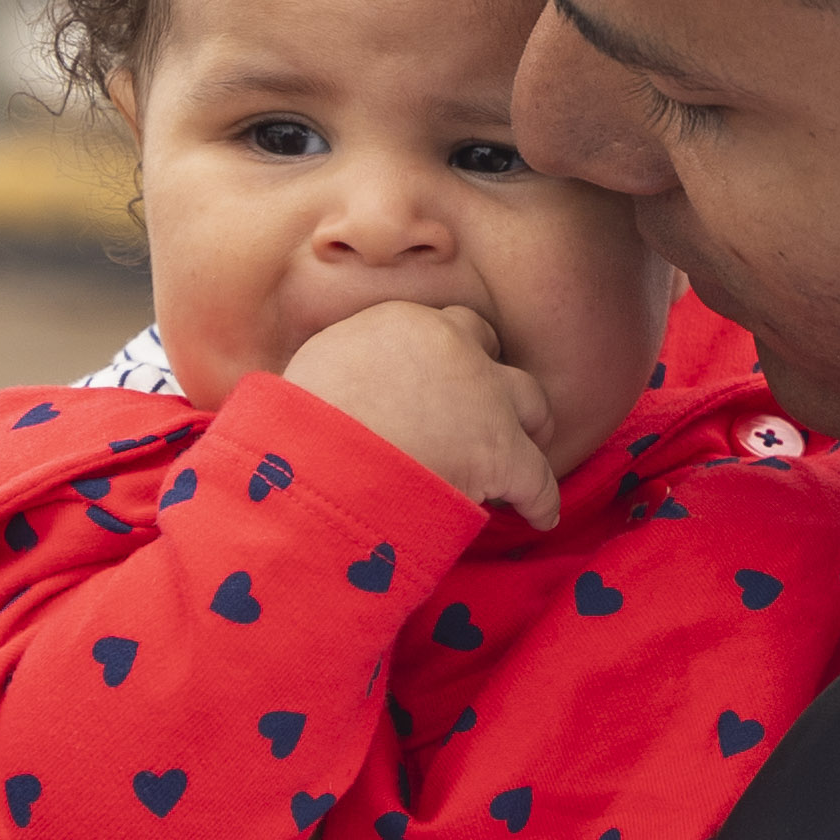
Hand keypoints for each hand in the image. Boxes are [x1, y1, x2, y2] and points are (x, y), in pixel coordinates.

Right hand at [282, 302, 561, 530]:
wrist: (318, 461)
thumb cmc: (299, 424)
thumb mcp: (316, 369)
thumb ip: (346, 364)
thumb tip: (340, 384)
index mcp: (405, 322)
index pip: (447, 328)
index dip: (452, 357)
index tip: (447, 381)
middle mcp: (453, 347)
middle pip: (492, 353)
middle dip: (496, 380)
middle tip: (492, 408)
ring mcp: (485, 398)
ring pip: (530, 403)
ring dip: (529, 427)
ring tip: (527, 450)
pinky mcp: (502, 452)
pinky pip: (538, 478)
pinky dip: (540, 499)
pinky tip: (539, 517)